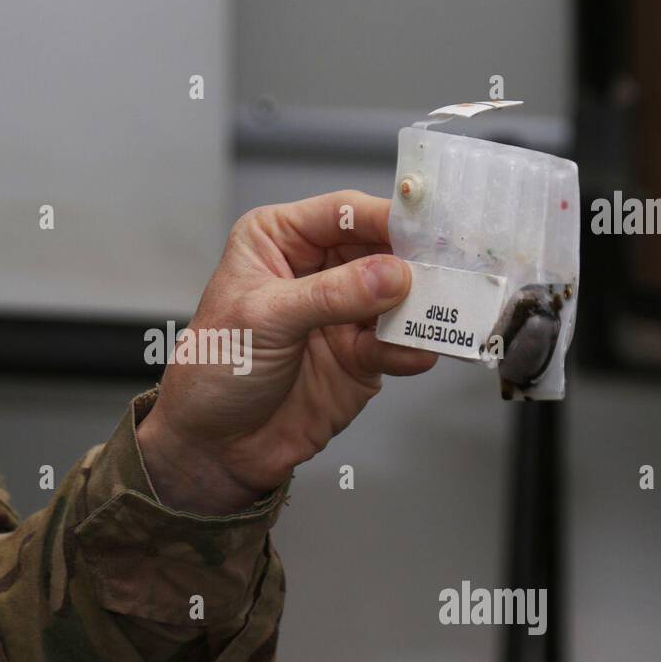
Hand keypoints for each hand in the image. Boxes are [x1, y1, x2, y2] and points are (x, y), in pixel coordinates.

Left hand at [136, 190, 437, 514]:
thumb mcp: (264, 319)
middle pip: (382, 250)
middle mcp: (317, 269)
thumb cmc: (214, 370)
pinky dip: (411, 348)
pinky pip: (397, 345)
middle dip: (414, 262)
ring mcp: (343, 313)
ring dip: (420, 307)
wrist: (214, 447)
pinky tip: (416, 353)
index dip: (385, 217)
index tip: (425, 228)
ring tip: (440, 314)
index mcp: (281, 240)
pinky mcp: (361, 356)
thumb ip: (331, 295)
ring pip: (398, 297)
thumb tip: (391, 274)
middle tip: (446, 270)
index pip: (344, 213)